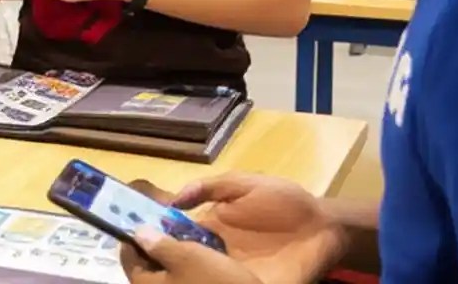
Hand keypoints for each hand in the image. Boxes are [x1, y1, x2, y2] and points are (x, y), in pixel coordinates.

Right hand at [120, 175, 346, 283]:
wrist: (326, 227)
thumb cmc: (285, 201)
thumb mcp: (244, 184)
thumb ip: (209, 188)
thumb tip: (173, 201)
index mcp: (210, 228)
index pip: (175, 235)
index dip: (154, 236)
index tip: (131, 236)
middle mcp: (216, 254)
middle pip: (182, 263)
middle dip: (160, 265)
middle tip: (140, 267)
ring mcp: (235, 275)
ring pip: (201, 282)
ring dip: (182, 281)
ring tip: (161, 279)